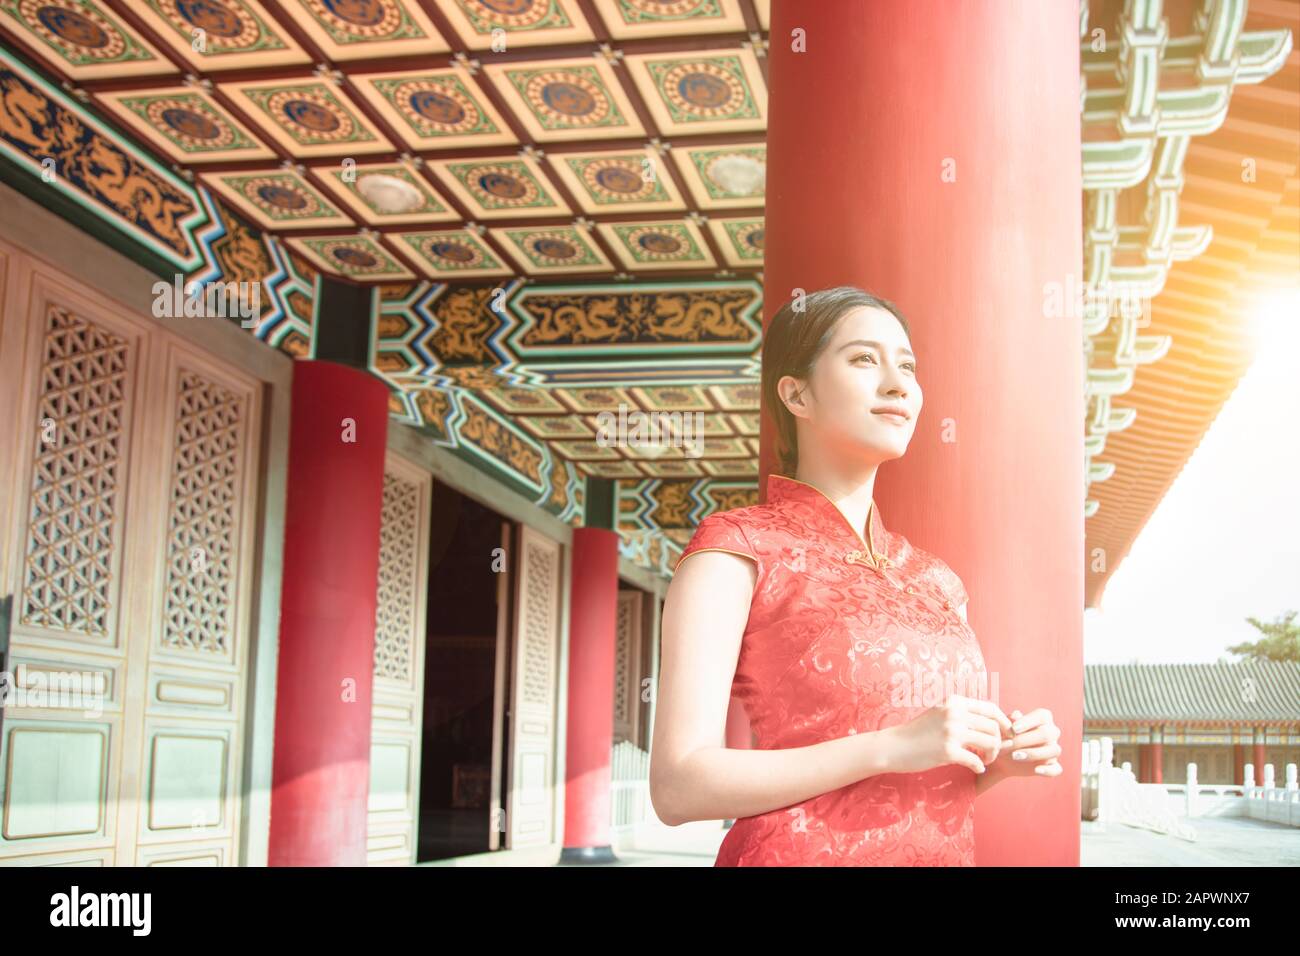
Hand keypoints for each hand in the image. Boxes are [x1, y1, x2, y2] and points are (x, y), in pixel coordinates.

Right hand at [887, 694, 1013, 774]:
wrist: (894, 746)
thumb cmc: (917, 732)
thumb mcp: (939, 713)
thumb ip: (960, 713)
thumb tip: (989, 721)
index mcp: (954, 702)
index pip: (990, 708)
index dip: (1003, 722)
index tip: (1005, 735)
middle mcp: (954, 713)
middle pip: (993, 727)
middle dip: (998, 742)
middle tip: (991, 753)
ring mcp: (951, 731)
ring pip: (989, 742)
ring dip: (992, 755)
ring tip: (984, 760)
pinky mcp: (948, 751)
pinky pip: (976, 761)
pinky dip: (980, 767)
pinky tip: (976, 769)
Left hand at [990, 707, 1062, 777]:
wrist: (1001, 758)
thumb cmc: (1004, 737)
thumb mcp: (1004, 728)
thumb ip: (1010, 721)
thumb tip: (1016, 715)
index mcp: (1043, 719)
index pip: (1042, 715)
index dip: (1029, 721)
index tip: (1013, 729)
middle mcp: (1051, 733)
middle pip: (1047, 734)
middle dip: (1026, 740)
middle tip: (1008, 745)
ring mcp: (1053, 750)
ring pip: (1054, 750)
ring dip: (1034, 753)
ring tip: (1015, 756)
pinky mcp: (1052, 766)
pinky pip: (1056, 768)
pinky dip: (1048, 770)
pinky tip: (1036, 770)